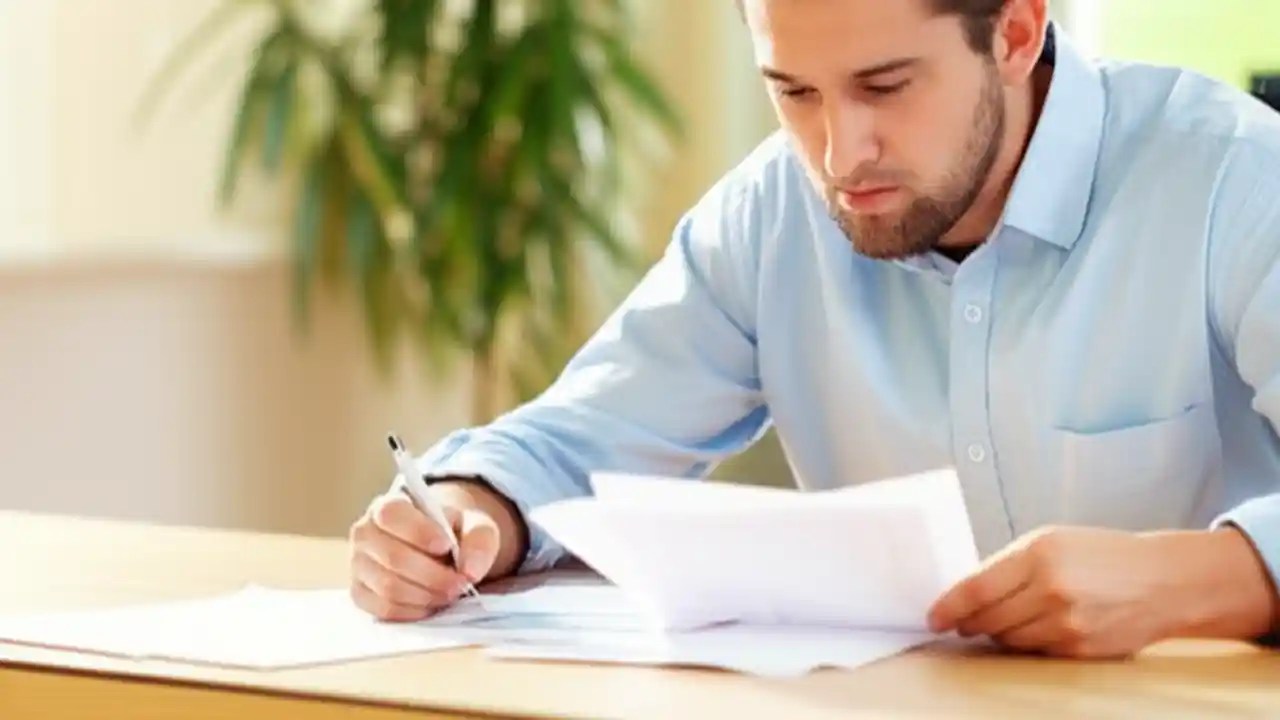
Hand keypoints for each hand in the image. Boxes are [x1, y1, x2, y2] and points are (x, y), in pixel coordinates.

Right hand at [348, 489, 500, 621]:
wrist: (437, 550)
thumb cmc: (451, 533)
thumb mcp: (473, 525)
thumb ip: (479, 539)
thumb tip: (470, 571)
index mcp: (387, 506)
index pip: (391, 515)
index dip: (419, 532)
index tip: (446, 546)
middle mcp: (365, 533)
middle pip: (393, 558)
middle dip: (433, 576)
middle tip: (460, 584)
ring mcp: (358, 565)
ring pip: (389, 588)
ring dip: (426, 596)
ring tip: (449, 593)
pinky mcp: (360, 594)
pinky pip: (384, 610)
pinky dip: (414, 611)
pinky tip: (431, 603)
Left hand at [926, 526, 1276, 658]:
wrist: (1163, 581)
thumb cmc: (1102, 555)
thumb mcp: (1051, 541)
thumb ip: (1008, 564)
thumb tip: (966, 591)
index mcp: (1039, 555)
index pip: (976, 589)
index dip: (949, 607)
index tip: (933, 616)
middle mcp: (1052, 590)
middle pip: (987, 619)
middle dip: (968, 623)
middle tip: (959, 622)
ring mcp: (1067, 624)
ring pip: (1007, 639)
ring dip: (995, 633)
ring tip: (998, 620)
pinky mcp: (1080, 649)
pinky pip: (1034, 651)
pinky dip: (1024, 643)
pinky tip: (1029, 629)